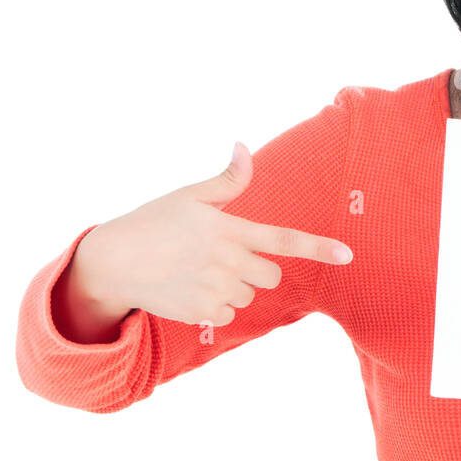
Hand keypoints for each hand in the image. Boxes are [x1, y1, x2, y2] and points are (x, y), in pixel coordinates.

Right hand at [70, 141, 353, 326]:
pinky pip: (229, 313)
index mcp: (229, 230)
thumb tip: (243, 146)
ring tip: (197, 270)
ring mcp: (215, 290)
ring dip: (234, 285)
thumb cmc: (153, 222)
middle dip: (256, 267)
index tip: (348, 255)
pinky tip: (189, 289)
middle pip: (271, 274)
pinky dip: (216, 305)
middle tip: (221, 254)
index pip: (284, 240)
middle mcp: (227, 262)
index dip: (319, 247)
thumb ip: (227, 180)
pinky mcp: (203, 313)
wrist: (112, 264)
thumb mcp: (189, 196)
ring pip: (249, 294)